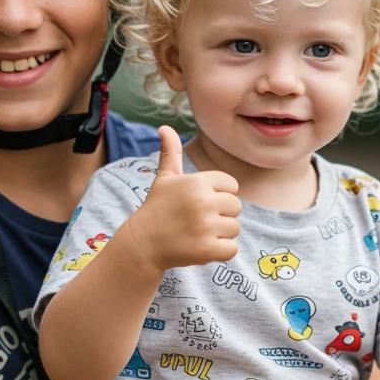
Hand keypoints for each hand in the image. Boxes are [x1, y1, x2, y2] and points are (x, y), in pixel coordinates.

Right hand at [125, 125, 241, 271]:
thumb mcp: (164, 178)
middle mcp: (204, 201)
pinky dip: (220, 252)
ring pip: (235, 228)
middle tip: (197, 220)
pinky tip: (201, 247)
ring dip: (220, 235)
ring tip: (197, 233)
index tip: (199, 203)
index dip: (218, 195)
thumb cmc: (157, 208)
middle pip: (236, 207)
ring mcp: (206, 226)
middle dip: (221, 215)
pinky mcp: (208, 249)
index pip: (232, 186)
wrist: (143, 243)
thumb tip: (164, 127)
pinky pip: (231, 249)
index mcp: (198, 182)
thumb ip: (171, 153)